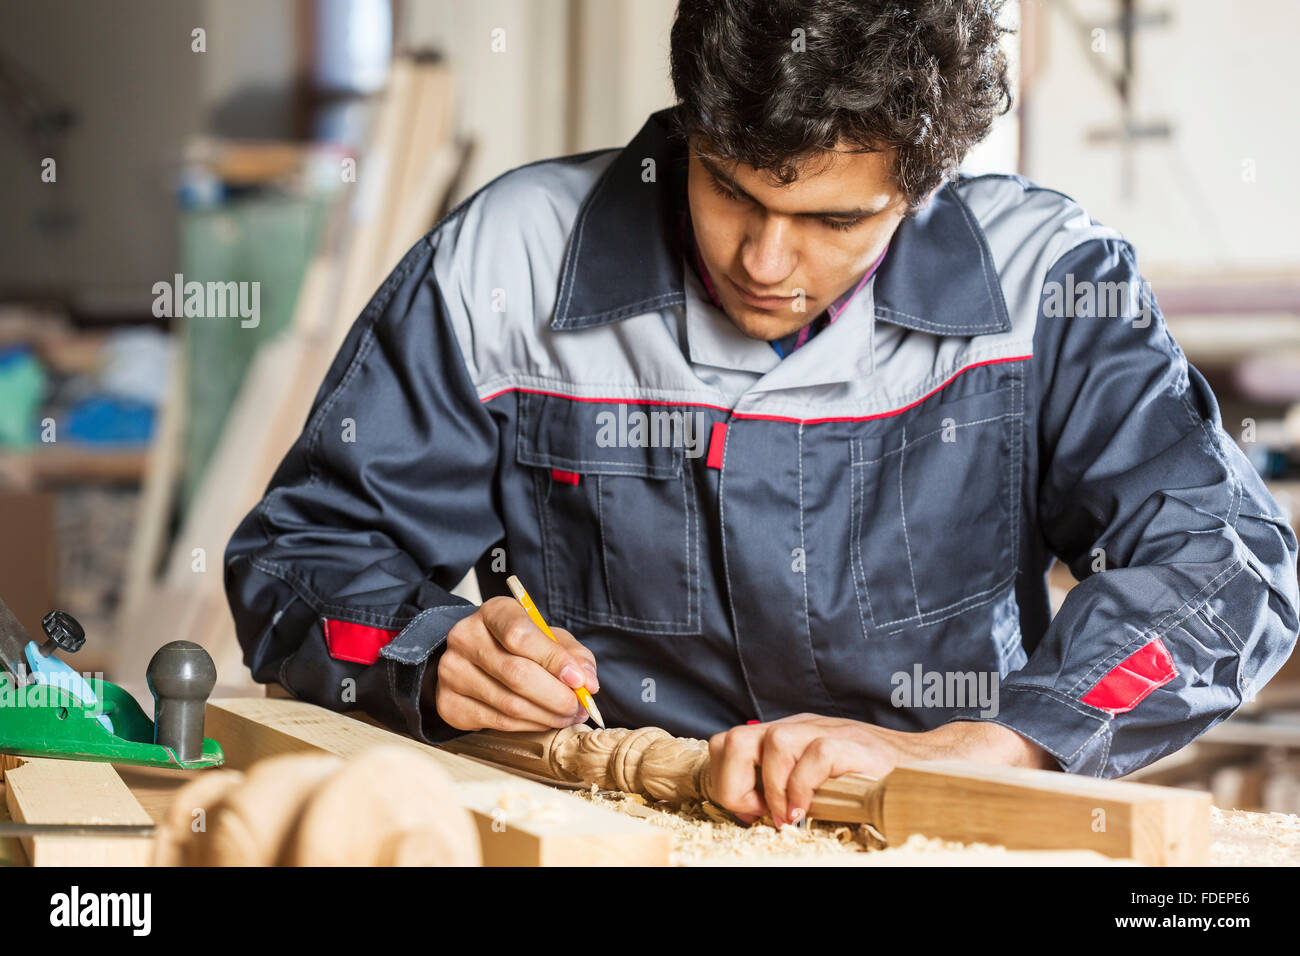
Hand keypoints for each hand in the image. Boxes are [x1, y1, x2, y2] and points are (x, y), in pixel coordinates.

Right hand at [433, 596, 598, 731]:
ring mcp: (452, 672)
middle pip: (517, 674)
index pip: (521, 635)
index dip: (554, 660)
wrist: (474, 658)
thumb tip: (587, 682)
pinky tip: (544, 721)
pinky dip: (529, 726)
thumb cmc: (517, 645)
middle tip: (579, 706)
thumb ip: (572, 654)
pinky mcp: (449, 703)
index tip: (580, 681)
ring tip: (567, 715)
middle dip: (557, 696)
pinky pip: (498, 722)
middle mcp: (465, 638)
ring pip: (510, 704)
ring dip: (547, 716)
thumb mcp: (547, 637)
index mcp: (493, 612)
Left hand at [708, 714, 1054, 826]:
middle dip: (734, 784)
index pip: (724, 743)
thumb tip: (746, 810)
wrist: (917, 764)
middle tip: (757, 815)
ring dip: (772, 790)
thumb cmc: (861, 778)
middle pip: (735, 740)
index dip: (724, 779)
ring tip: (786, 817)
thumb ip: (780, 783)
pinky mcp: (850, 743)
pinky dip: (803, 787)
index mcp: (780, 736)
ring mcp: (823, 731)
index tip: (746, 811)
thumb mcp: (810, 779)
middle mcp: (795, 728)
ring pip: (773, 744)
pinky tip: (807, 810)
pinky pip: (814, 755)